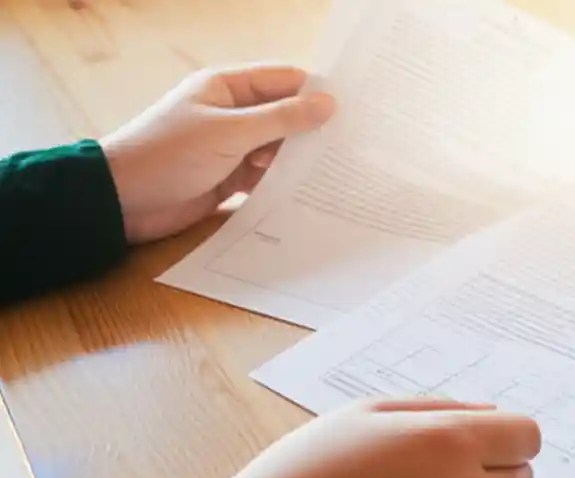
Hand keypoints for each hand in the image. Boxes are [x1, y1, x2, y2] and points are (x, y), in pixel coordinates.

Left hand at [100, 63, 335, 242]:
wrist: (122, 200)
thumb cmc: (169, 154)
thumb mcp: (230, 133)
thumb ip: (281, 119)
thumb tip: (328, 104)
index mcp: (227, 88)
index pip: (284, 80)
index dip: (316, 92)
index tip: (354, 110)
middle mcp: (232, 114)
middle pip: (285, 116)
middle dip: (313, 131)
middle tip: (353, 147)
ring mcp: (232, 147)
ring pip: (279, 150)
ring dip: (300, 162)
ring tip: (336, 174)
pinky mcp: (229, 178)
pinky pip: (266, 178)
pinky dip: (283, 185)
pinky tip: (308, 195)